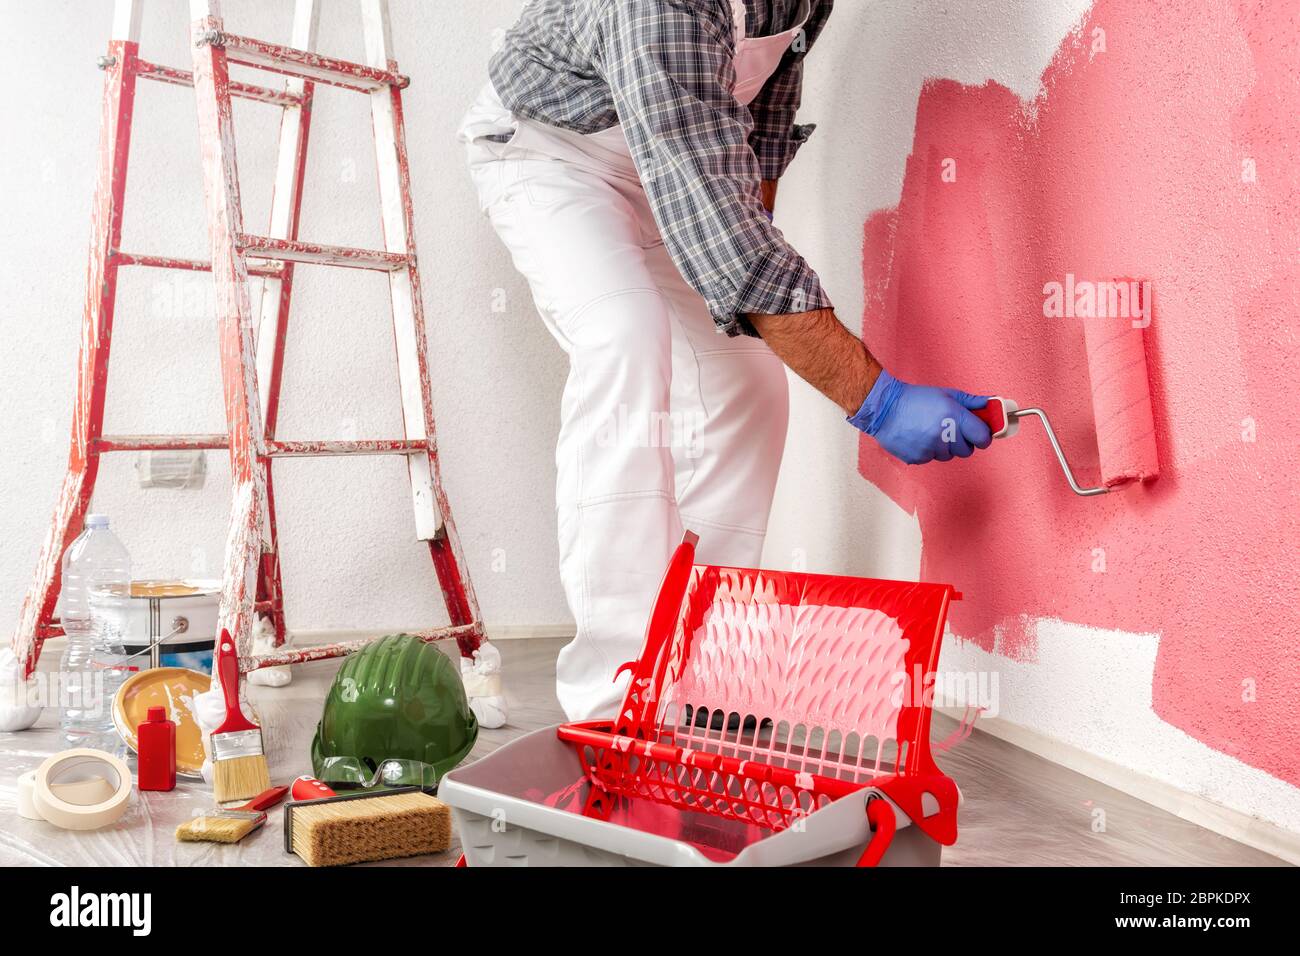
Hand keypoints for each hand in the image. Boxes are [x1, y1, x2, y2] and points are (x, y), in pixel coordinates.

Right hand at [848, 369, 991, 464]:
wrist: (885, 408)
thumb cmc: (916, 398)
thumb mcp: (947, 394)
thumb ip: (972, 402)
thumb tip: (993, 404)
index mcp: (955, 416)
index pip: (983, 437)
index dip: (983, 436)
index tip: (979, 433)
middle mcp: (944, 434)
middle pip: (967, 451)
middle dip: (962, 442)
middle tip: (951, 430)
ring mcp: (930, 448)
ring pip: (948, 456)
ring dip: (944, 447)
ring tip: (930, 431)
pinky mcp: (918, 458)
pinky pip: (931, 459)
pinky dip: (928, 451)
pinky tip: (919, 437)